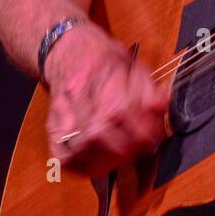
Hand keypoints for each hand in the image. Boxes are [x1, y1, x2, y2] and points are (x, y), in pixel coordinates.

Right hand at [43, 22, 169, 177]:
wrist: (66, 49)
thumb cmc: (105, 59)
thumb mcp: (132, 64)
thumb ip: (148, 87)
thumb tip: (162, 106)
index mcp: (102, 74)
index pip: (119, 110)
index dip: (139, 131)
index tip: (153, 139)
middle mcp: (78, 94)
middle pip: (98, 133)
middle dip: (125, 149)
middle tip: (139, 150)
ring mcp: (62, 112)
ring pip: (80, 147)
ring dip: (106, 161)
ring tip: (122, 157)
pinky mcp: (52, 126)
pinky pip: (61, 155)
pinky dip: (80, 165)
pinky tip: (98, 163)